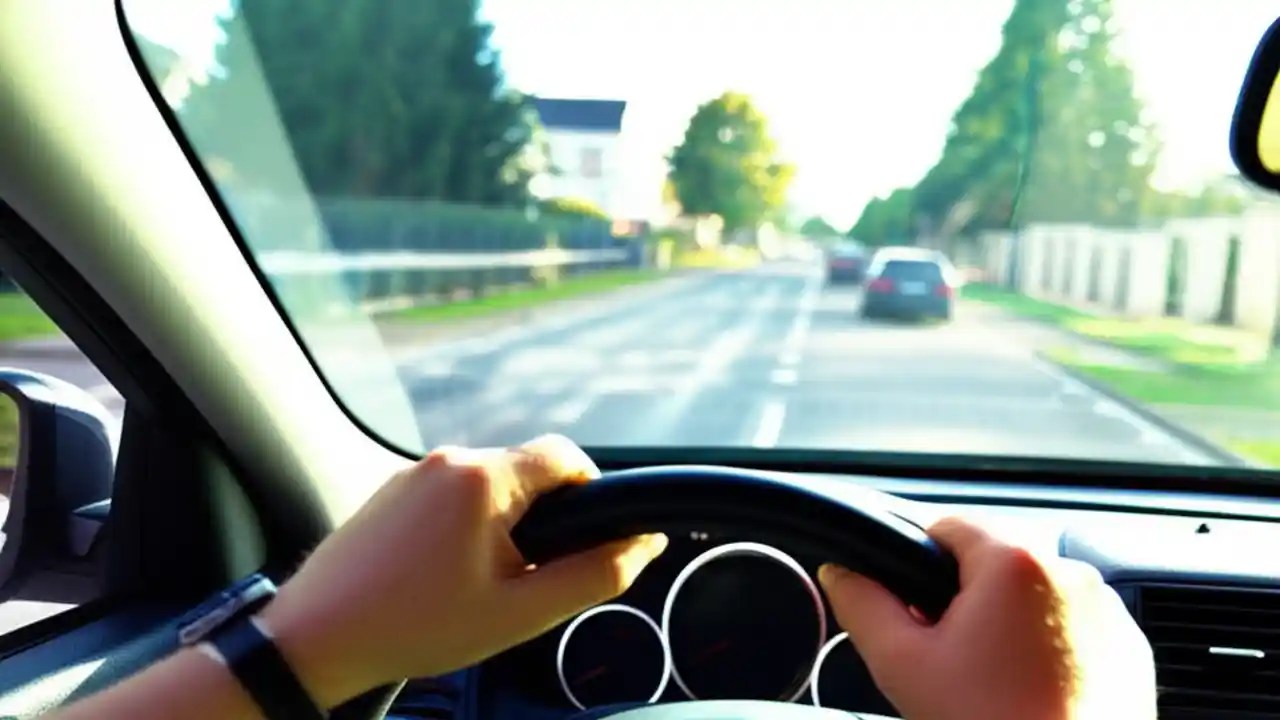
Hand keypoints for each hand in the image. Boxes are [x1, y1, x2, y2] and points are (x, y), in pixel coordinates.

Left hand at [257, 434, 668, 706]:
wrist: (317, 637)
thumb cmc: (417, 626)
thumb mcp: (522, 612)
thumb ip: (596, 574)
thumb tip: (645, 544)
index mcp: (484, 478)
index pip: (568, 456)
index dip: (593, 495)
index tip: (588, 542)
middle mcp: (449, 460)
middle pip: (529, 471)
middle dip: (544, 519)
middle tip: (529, 578)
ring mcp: (415, 471)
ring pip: (490, 485)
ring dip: (504, 525)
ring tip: (480, 585)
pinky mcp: (392, 489)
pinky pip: (452, 494)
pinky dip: (466, 527)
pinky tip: (445, 576)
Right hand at [817, 516, 1155, 719]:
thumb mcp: (902, 665)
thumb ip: (862, 604)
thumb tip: (840, 571)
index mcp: (1015, 562)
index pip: (945, 526)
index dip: (915, 566)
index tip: (913, 615)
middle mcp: (1072, 573)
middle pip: (991, 563)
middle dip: (962, 601)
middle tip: (947, 659)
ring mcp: (1109, 612)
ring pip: (1032, 597)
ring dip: (1006, 624)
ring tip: (991, 684)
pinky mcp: (1130, 651)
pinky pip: (1073, 629)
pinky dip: (1048, 650)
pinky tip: (1027, 694)